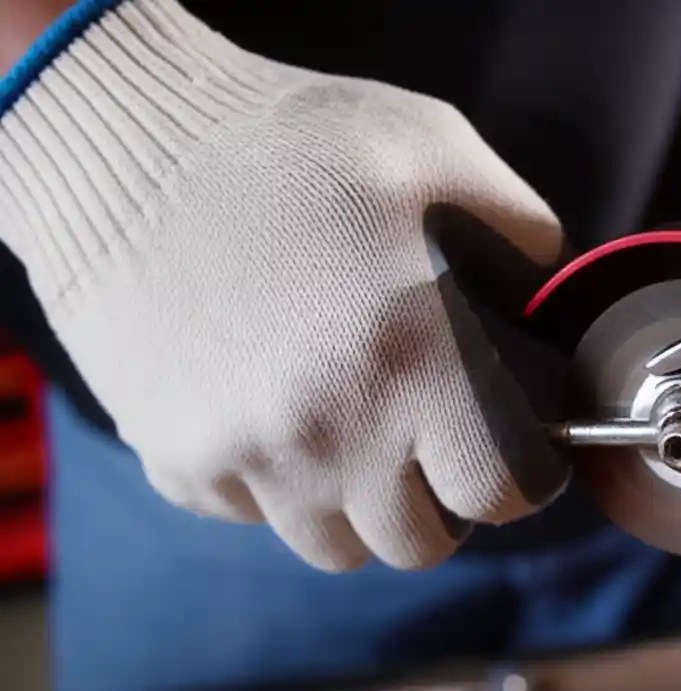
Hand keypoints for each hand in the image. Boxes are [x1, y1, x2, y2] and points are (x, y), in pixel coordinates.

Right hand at [0, 0, 566, 570]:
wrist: (126, 150)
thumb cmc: (293, 142)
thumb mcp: (436, 149)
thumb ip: (519, 234)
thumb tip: (543, 305)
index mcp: (416, 361)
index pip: (499, 492)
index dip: (520, 475)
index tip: (512, 446)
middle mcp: (334, 433)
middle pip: (419, 543)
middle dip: (441, 499)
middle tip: (435, 440)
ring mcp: (249, 459)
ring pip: (335, 546)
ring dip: (362, 505)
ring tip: (358, 430)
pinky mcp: (179, 462)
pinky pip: (254, 515)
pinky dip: (278, 484)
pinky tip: (276, 408)